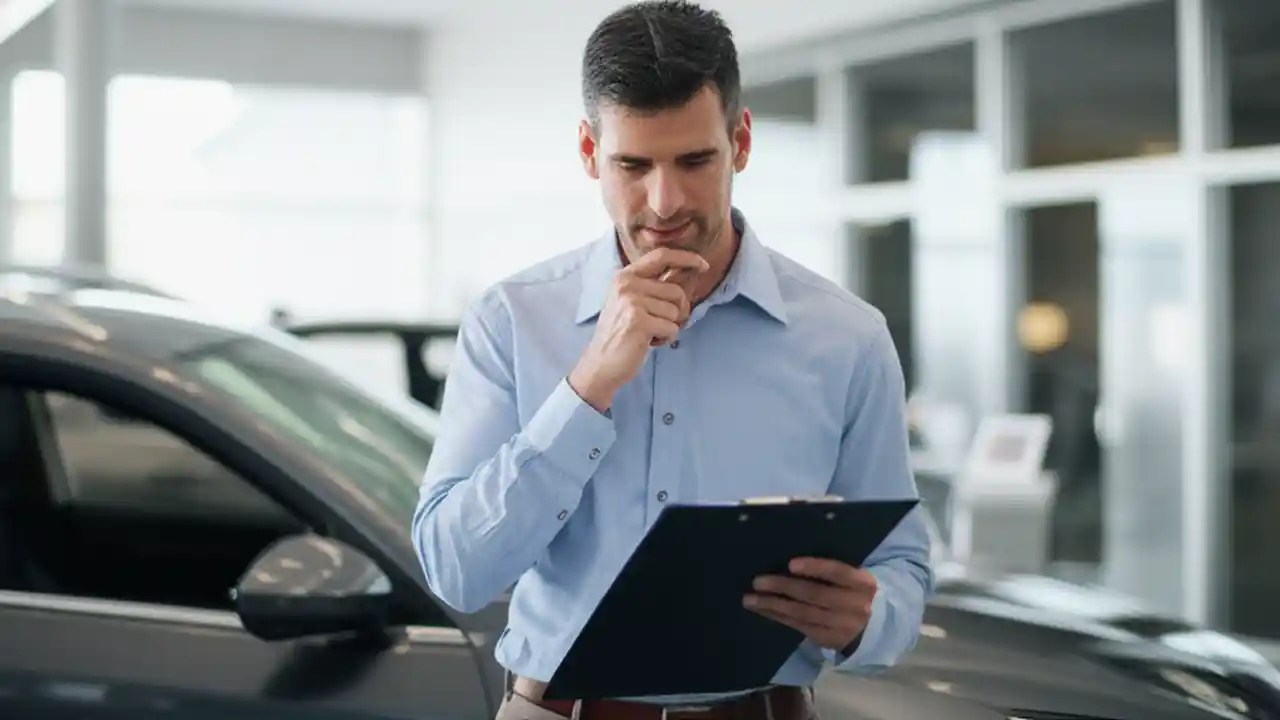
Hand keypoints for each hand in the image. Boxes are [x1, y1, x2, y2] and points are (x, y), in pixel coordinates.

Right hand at [569, 248, 708, 411]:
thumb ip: (654, 286)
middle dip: (677, 312)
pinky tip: (648, 342)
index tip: (703, 265)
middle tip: (659, 324)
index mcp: (625, 276)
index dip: (687, 257)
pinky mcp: (639, 321)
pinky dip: (666, 338)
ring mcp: (632, 302)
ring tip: (648, 334)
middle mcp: (627, 285)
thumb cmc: (621, 334)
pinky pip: (672, 328)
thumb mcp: (632, 302)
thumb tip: (689, 271)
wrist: (601, 364)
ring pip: (676, 312)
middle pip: (676, 291)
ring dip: (669, 327)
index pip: (662, 255)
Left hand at [744, 558, 876, 652]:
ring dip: (773, 605)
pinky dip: (777, 617)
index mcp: (863, 583)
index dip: (815, 567)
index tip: (790, 564)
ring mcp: (842, 626)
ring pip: (803, 613)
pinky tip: (762, 609)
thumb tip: (789, 560)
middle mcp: (856, 605)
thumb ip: (831, 570)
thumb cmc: (851, 591)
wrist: (872, 626)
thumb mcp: (852, 578)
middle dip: (783, 587)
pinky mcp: (828, 640)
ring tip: (750, 599)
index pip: (838, 572)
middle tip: (758, 581)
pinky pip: (798, 626)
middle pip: (815, 595)